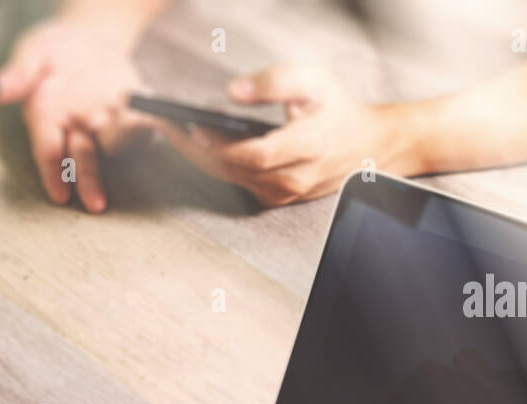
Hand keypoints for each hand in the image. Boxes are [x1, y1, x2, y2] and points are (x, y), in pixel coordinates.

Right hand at [0, 18, 151, 212]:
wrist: (89, 39)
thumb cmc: (54, 50)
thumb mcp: (33, 52)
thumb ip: (18, 73)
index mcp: (47, 117)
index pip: (48, 152)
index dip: (53, 175)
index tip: (60, 196)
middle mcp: (76, 128)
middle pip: (82, 158)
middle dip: (89, 181)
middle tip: (97, 205)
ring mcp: (104, 123)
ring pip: (113, 144)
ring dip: (122, 145)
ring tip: (132, 140)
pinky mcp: (129, 113)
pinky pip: (140, 123)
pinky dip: (147, 123)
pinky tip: (155, 118)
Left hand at [159, 64, 419, 205]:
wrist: (365, 147)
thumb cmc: (336, 109)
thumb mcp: (315, 82)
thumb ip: (275, 82)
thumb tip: (234, 92)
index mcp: (305, 149)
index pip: (252, 154)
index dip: (219, 143)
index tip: (188, 124)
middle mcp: (291, 179)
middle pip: (230, 169)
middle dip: (191, 148)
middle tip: (160, 125)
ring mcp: (281, 194)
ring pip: (228, 178)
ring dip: (195, 156)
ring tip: (168, 131)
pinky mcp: (273, 198)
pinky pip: (234, 182)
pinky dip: (211, 163)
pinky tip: (193, 145)